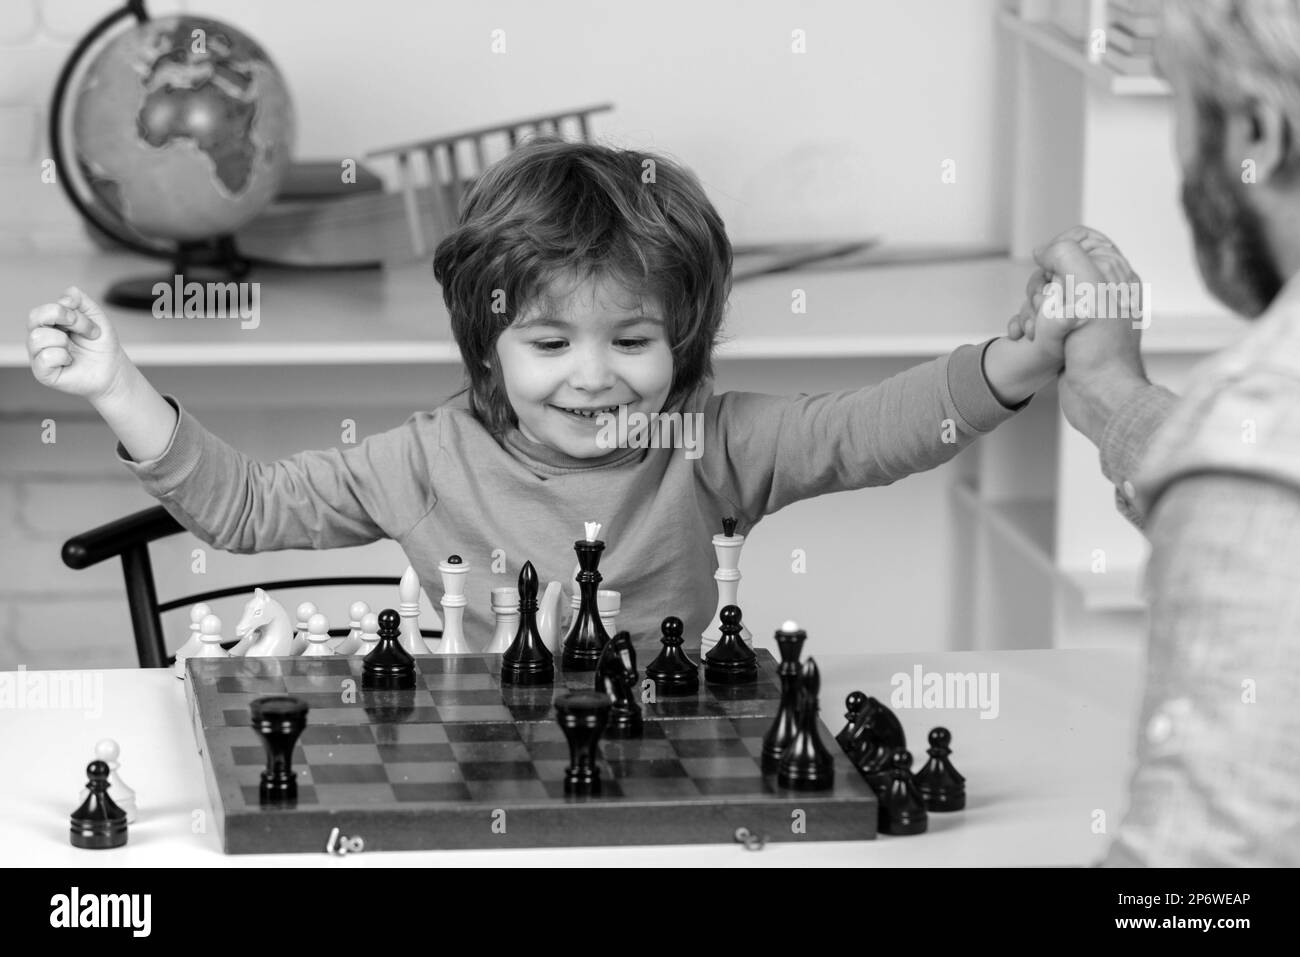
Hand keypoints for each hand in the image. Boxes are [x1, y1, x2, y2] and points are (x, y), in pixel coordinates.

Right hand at [26, 287, 128, 400]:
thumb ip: (81, 301)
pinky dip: (62, 357)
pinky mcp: (43, 373)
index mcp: (50, 322)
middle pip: (34, 317)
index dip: (68, 311)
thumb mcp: (96, 317)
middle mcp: (40, 336)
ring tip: (74, 350)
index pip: (46, 308)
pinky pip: (44, 358)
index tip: (91, 325)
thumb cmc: (101, 345)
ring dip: (64, 341)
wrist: (112, 371)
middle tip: (86, 332)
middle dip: (66, 320)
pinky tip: (69, 361)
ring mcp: (39, 355)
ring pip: (37, 337)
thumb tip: (67, 295)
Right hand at [1007, 226, 1149, 443]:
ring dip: (1031, 307)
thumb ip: (1066, 255)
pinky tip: (1025, 337)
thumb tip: (1044, 250)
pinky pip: (1041, 317)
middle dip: (1040, 283)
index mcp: (1114, 273)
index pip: (1083, 238)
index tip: (1047, 266)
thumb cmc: (1100, 347)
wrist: (1100, 396)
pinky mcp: (1069, 335)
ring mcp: (1084, 314)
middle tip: (1043, 303)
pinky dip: (1029, 324)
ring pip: (1045, 293)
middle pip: (1057, 266)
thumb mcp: (1087, 286)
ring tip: (1035, 328)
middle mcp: (1102, 290)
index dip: (1058, 247)